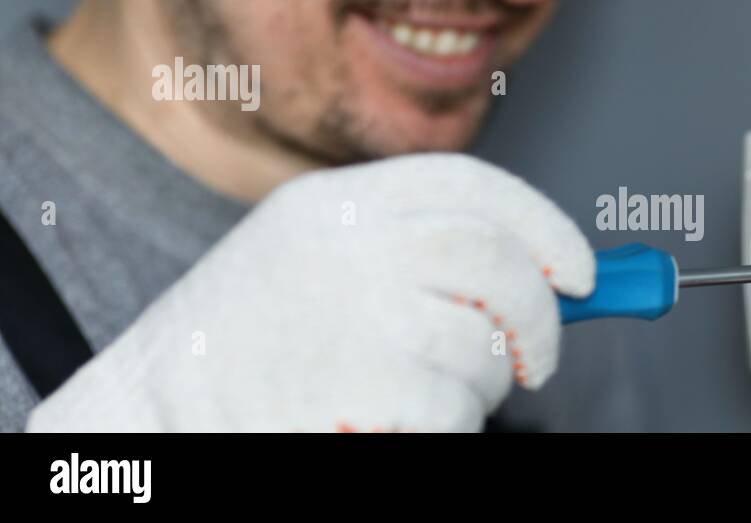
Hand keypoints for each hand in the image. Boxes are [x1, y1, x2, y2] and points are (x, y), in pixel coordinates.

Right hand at [28, 154, 593, 431]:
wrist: (156, 410)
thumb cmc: (251, 344)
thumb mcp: (320, 264)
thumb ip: (422, 257)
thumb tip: (549, 281)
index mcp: (337, 204)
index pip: (470, 187)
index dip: (541, 227)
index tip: (578, 272)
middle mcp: (348, 244)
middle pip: (494, 260)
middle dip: (538, 315)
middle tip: (536, 360)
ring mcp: (353, 310)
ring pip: (481, 347)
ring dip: (481, 386)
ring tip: (426, 398)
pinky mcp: (361, 383)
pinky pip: (453, 409)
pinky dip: (449, 427)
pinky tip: (399, 425)